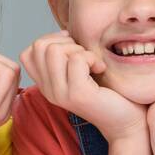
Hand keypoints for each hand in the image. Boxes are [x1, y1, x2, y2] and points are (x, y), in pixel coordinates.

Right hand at [20, 31, 146, 143]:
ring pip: (54, 50)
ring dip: (79, 50)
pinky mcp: (77, 94)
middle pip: (40, 46)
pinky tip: (100, 69)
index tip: (72, 49)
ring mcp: (60, 94)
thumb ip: (66, 56)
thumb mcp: (80, 70)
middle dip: (66, 43)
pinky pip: (76, 59)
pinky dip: (92, 58)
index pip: (28, 52)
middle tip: (84, 56)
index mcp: (46, 85)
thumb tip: (64, 32)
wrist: (126, 121)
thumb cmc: (108, 92)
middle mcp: (48, 91)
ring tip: (92, 63)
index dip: (50, 41)